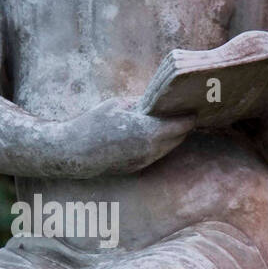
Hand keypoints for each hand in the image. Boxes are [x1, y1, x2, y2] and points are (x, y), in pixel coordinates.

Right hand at [59, 98, 195, 175]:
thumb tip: (158, 101)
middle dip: (183, 125)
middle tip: (185, 110)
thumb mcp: (119, 105)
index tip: (193, 105)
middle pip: (179, 137)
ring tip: (173, 121)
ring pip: (169, 148)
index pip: (182, 125)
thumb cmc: (94, 124)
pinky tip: (155, 133)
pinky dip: (160, 144)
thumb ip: (142, 103)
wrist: (74, 152)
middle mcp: (150, 150)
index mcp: (148, 131)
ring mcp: (144, 161)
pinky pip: (156, 154)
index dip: (189, 115)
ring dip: (173, 135)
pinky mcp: (137, 168)